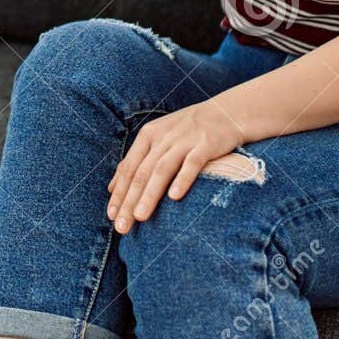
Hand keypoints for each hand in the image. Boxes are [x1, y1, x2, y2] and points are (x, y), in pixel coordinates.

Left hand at [106, 100, 243, 232]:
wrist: (227, 113)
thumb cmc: (189, 130)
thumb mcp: (159, 138)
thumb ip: (136, 161)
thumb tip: (112, 187)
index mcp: (148, 136)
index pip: (128, 168)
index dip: (119, 193)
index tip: (110, 216)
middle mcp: (163, 137)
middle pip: (141, 172)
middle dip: (129, 201)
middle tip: (121, 226)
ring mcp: (184, 140)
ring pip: (162, 170)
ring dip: (150, 194)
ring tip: (140, 216)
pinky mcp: (206, 144)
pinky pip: (192, 163)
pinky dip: (182, 179)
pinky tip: (175, 197)